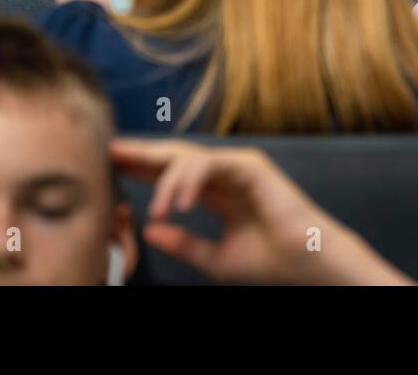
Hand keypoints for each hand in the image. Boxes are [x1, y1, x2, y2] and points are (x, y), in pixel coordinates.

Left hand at [110, 139, 413, 285]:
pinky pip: (212, 164)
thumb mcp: (215, 258)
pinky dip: (191, 181)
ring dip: (167, 181)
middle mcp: (227, 174)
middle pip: (177, 158)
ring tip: (157, 210)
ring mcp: (239, 166)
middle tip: (112, 151)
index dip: (143, 169)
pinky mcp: (251, 166)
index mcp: (219, 193)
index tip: (113, 167)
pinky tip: (178, 204)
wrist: (305, 264)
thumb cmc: (271, 261)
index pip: (174, 174)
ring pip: (191, 159)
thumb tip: (150, 230)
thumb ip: (184, 244)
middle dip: (143, 155)